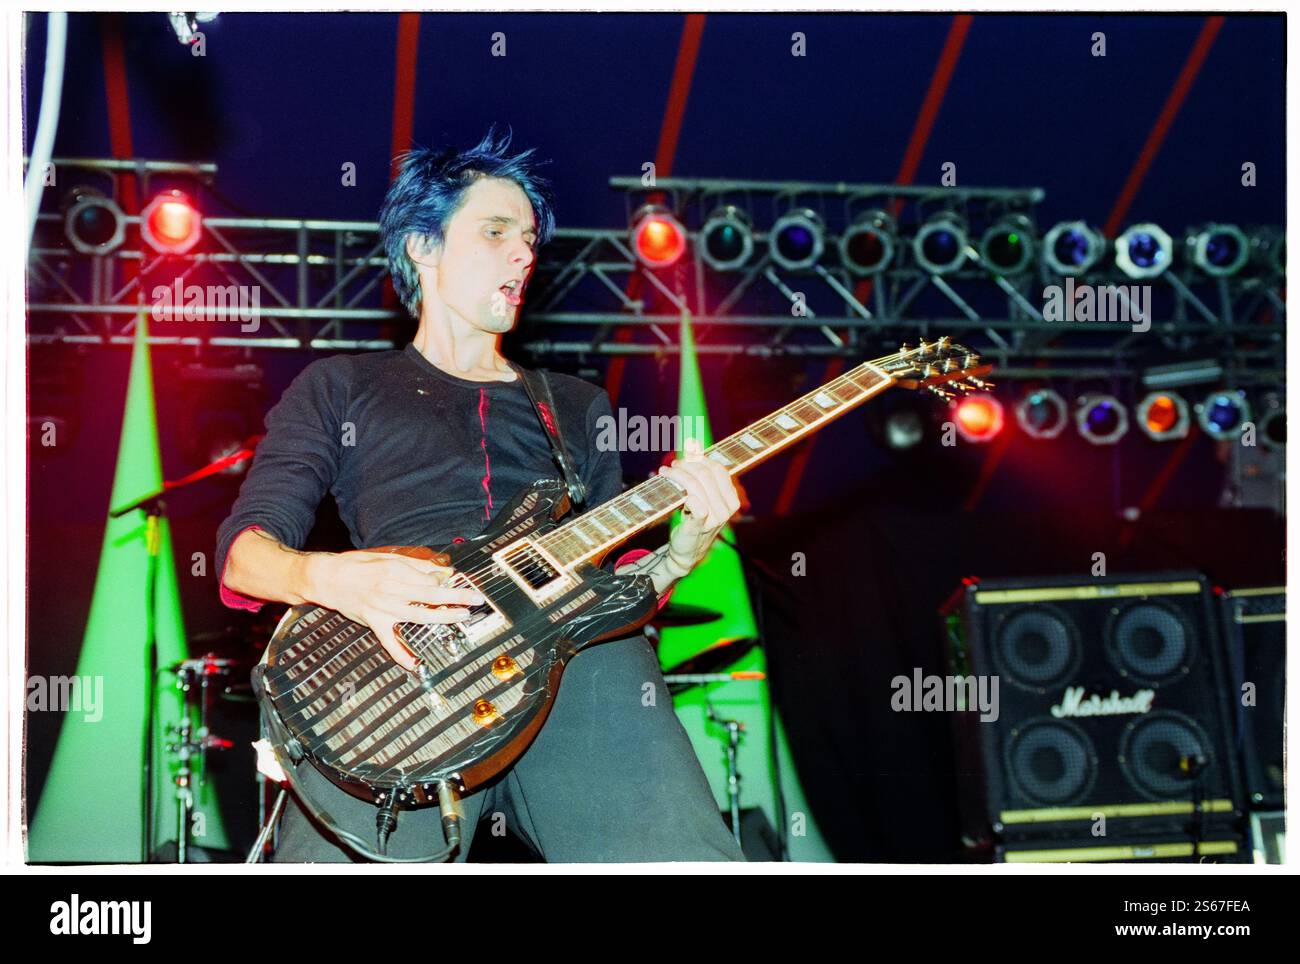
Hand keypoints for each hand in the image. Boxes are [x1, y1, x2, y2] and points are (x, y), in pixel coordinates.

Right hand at [303, 550, 482, 671]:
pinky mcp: (374, 622)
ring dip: (442, 617)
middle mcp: (393, 589)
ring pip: (419, 615)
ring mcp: (384, 608)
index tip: (462, 582)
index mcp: (397, 571)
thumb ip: (416, 566)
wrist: (327, 577)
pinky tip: (415, 665)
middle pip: (432, 594)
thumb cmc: (358, 565)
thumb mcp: (388, 558)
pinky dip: (401, 655)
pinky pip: (389, 642)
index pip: (431, 577)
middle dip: (457, 596)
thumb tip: (442, 572)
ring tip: (461, 617)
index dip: (449, 580)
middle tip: (475, 599)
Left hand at [656, 437, 741, 573]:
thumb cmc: (694, 520)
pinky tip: (673, 488)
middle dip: (686, 466)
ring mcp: (714, 519)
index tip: (686, 457)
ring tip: (666, 472)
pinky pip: (696, 504)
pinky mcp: (699, 526)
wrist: (686, 550)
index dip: (701, 460)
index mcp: (731, 499)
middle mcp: (727, 508)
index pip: (719, 470)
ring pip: (696, 486)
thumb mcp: (702, 497)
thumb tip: (693, 445)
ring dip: (678, 475)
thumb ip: (702, 475)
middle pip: (706, 475)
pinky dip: (683, 492)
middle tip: (672, 465)